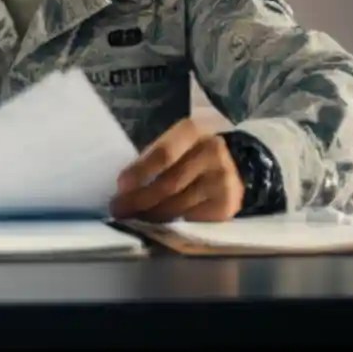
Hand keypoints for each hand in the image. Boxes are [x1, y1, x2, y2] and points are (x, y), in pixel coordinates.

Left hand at [109, 117, 244, 222]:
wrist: (234, 163)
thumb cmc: (190, 153)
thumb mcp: (173, 143)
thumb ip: (150, 160)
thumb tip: (123, 189)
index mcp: (192, 131)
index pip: (163, 154)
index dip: (140, 172)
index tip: (120, 187)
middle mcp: (212, 151)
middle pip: (169, 183)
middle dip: (139, 199)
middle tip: (118, 209)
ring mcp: (222, 179)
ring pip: (178, 205)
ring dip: (151, 214)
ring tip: (134, 216)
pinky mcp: (227, 203)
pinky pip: (191, 218)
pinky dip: (172, 221)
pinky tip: (160, 221)